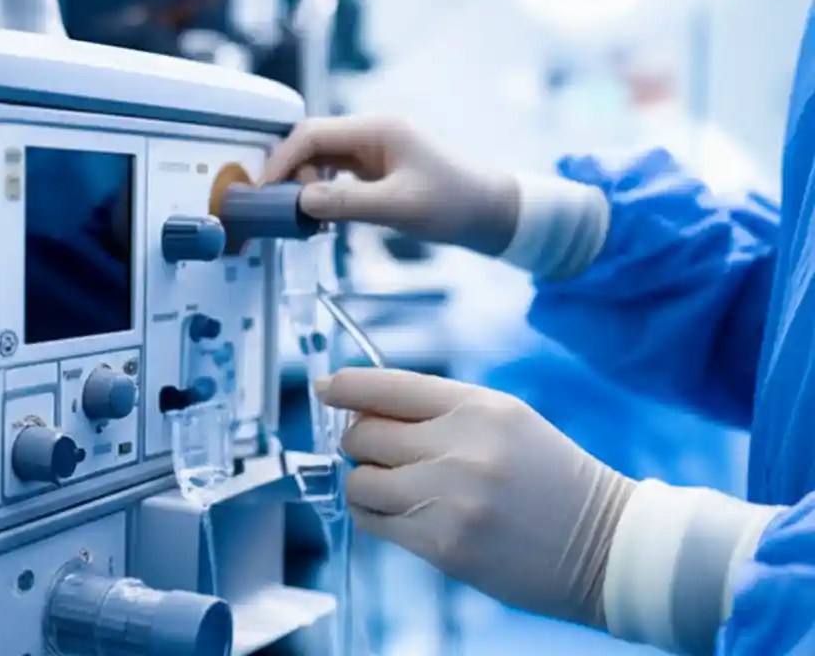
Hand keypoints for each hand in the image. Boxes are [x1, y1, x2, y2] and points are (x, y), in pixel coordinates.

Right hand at [262, 117, 518, 254]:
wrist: (491, 212)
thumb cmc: (455, 204)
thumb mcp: (399, 207)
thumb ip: (348, 203)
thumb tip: (301, 202)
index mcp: (377, 129)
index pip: (312, 134)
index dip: (283, 160)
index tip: (265, 191)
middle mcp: (372, 132)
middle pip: (312, 143)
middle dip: (292, 174)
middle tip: (285, 211)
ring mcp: (373, 149)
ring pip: (320, 159)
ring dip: (306, 185)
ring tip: (305, 217)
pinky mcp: (376, 168)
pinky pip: (335, 174)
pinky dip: (322, 192)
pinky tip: (322, 216)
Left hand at [320, 368, 635, 627]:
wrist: (607, 545)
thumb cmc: (550, 479)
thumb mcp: (505, 422)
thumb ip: (438, 411)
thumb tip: (360, 411)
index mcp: (477, 408)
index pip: (387, 386)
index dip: (346, 386)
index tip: (324, 388)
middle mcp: (459, 448)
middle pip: (361, 435)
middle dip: (361, 444)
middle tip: (383, 454)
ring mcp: (447, 499)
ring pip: (359, 482)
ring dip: (367, 485)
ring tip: (398, 490)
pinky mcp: (442, 545)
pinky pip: (374, 523)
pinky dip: (377, 517)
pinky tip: (405, 516)